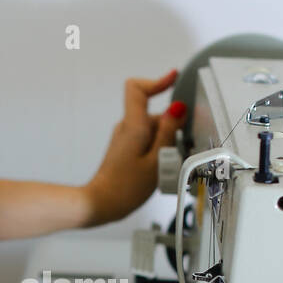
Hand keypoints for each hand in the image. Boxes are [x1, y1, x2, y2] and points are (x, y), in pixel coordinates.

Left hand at [83, 70, 187, 226]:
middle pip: (155, 114)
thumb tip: (178, 108)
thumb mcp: (156, 161)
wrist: (101, 204)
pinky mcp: (125, 150)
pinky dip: (158, 150)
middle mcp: (127, 128)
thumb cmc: (127, 188)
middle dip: (173, 127)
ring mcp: (125, 139)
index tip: (175, 78)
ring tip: (169, 166)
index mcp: (134, 126)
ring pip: (153, 130)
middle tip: (181, 150)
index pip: (138, 89)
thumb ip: (168, 133)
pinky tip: (161, 169)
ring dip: (166, 142)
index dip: (157, 81)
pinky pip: (147, 141)